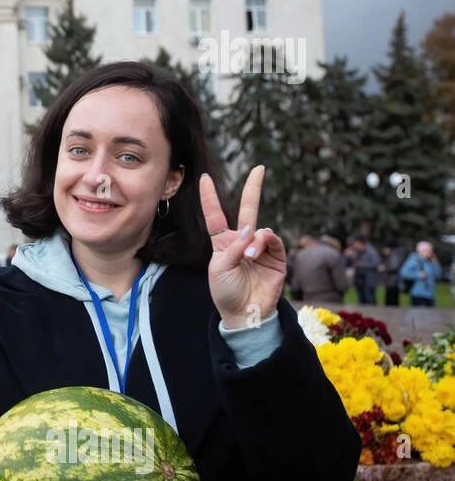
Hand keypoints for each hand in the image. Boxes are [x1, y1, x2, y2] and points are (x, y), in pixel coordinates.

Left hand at [199, 165, 286, 327]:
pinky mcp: (277, 257)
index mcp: (223, 243)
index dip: (209, 197)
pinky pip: (273, 240)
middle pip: (248, 209)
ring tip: (248, 256)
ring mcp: (261, 248)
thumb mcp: (219, 268)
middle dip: (254, 188)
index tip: (204, 177)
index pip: (215, 215)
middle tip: (260, 168)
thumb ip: (234, 247)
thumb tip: (252, 229)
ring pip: (261, 229)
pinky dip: (265, 242)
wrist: (244, 313)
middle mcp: (243, 241)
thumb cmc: (225, 292)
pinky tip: (256, 252)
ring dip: (254, 239)